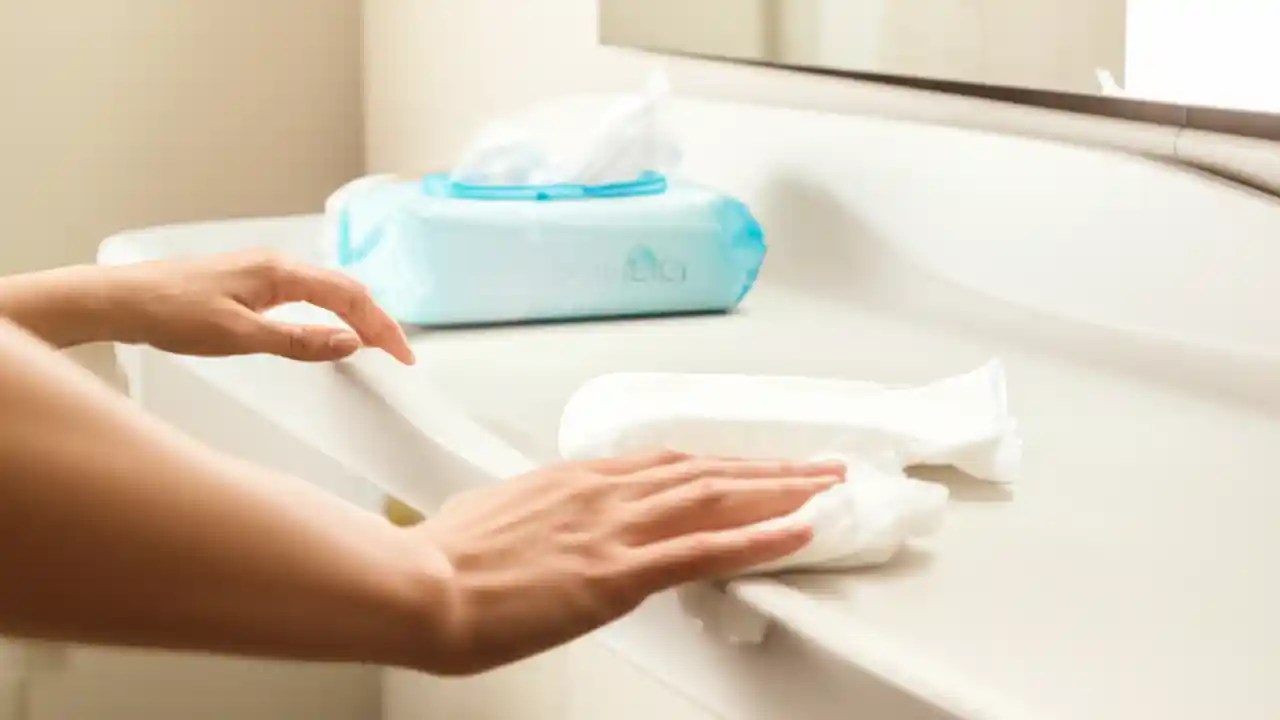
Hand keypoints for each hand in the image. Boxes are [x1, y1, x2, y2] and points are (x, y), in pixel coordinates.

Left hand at [110, 250, 413, 362]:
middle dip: (377, 320)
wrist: (122, 301)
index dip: (382, 326)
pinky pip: (306, 295)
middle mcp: (278, 265)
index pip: (350, 296)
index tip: (402, 355)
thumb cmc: (172, 313)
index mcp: (281, 271)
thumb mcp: (240, 336)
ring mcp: (264, 273)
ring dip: (356, 316)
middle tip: (398, 354)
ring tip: (375, 344)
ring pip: (327, 291)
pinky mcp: (251, 284)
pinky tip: (330, 330)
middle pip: (345, 289)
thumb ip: (300, 340)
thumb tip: (350, 343)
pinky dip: (330, 313)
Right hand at [407, 452, 844, 674]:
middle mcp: (604, 491)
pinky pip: (704, 549)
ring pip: (717, 497)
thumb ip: (540, 514)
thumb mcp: (498, 515)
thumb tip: (550, 522)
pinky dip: (758, 538)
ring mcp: (615, 528)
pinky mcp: (618, 572)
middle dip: (768, 467)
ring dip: (780, 489)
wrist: (418, 587)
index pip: (668, 463)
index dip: (720, 464)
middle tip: (816, 465)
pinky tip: (796, 532)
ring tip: (827, 488)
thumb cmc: (445, 560)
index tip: (752, 464)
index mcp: (576, 478)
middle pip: (706, 470)